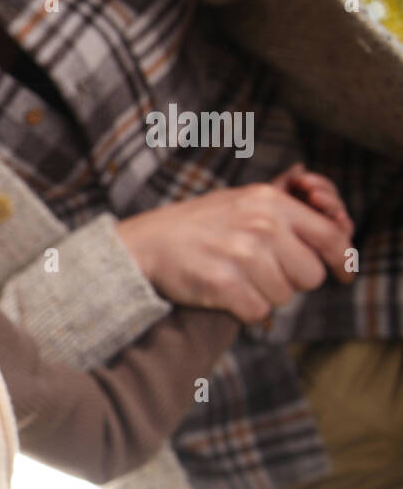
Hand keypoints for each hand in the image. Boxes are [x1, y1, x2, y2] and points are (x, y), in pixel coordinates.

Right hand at [115, 175, 354, 324]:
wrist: (143, 245)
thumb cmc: (193, 226)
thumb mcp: (237, 200)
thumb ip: (279, 199)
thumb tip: (306, 176)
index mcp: (270, 203)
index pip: (331, 236)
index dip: (344, 260)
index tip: (345, 275)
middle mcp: (262, 226)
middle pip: (310, 275)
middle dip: (290, 281)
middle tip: (260, 274)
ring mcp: (244, 256)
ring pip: (283, 297)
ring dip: (263, 296)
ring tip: (235, 279)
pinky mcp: (225, 284)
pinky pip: (257, 313)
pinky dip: (242, 311)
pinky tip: (223, 294)